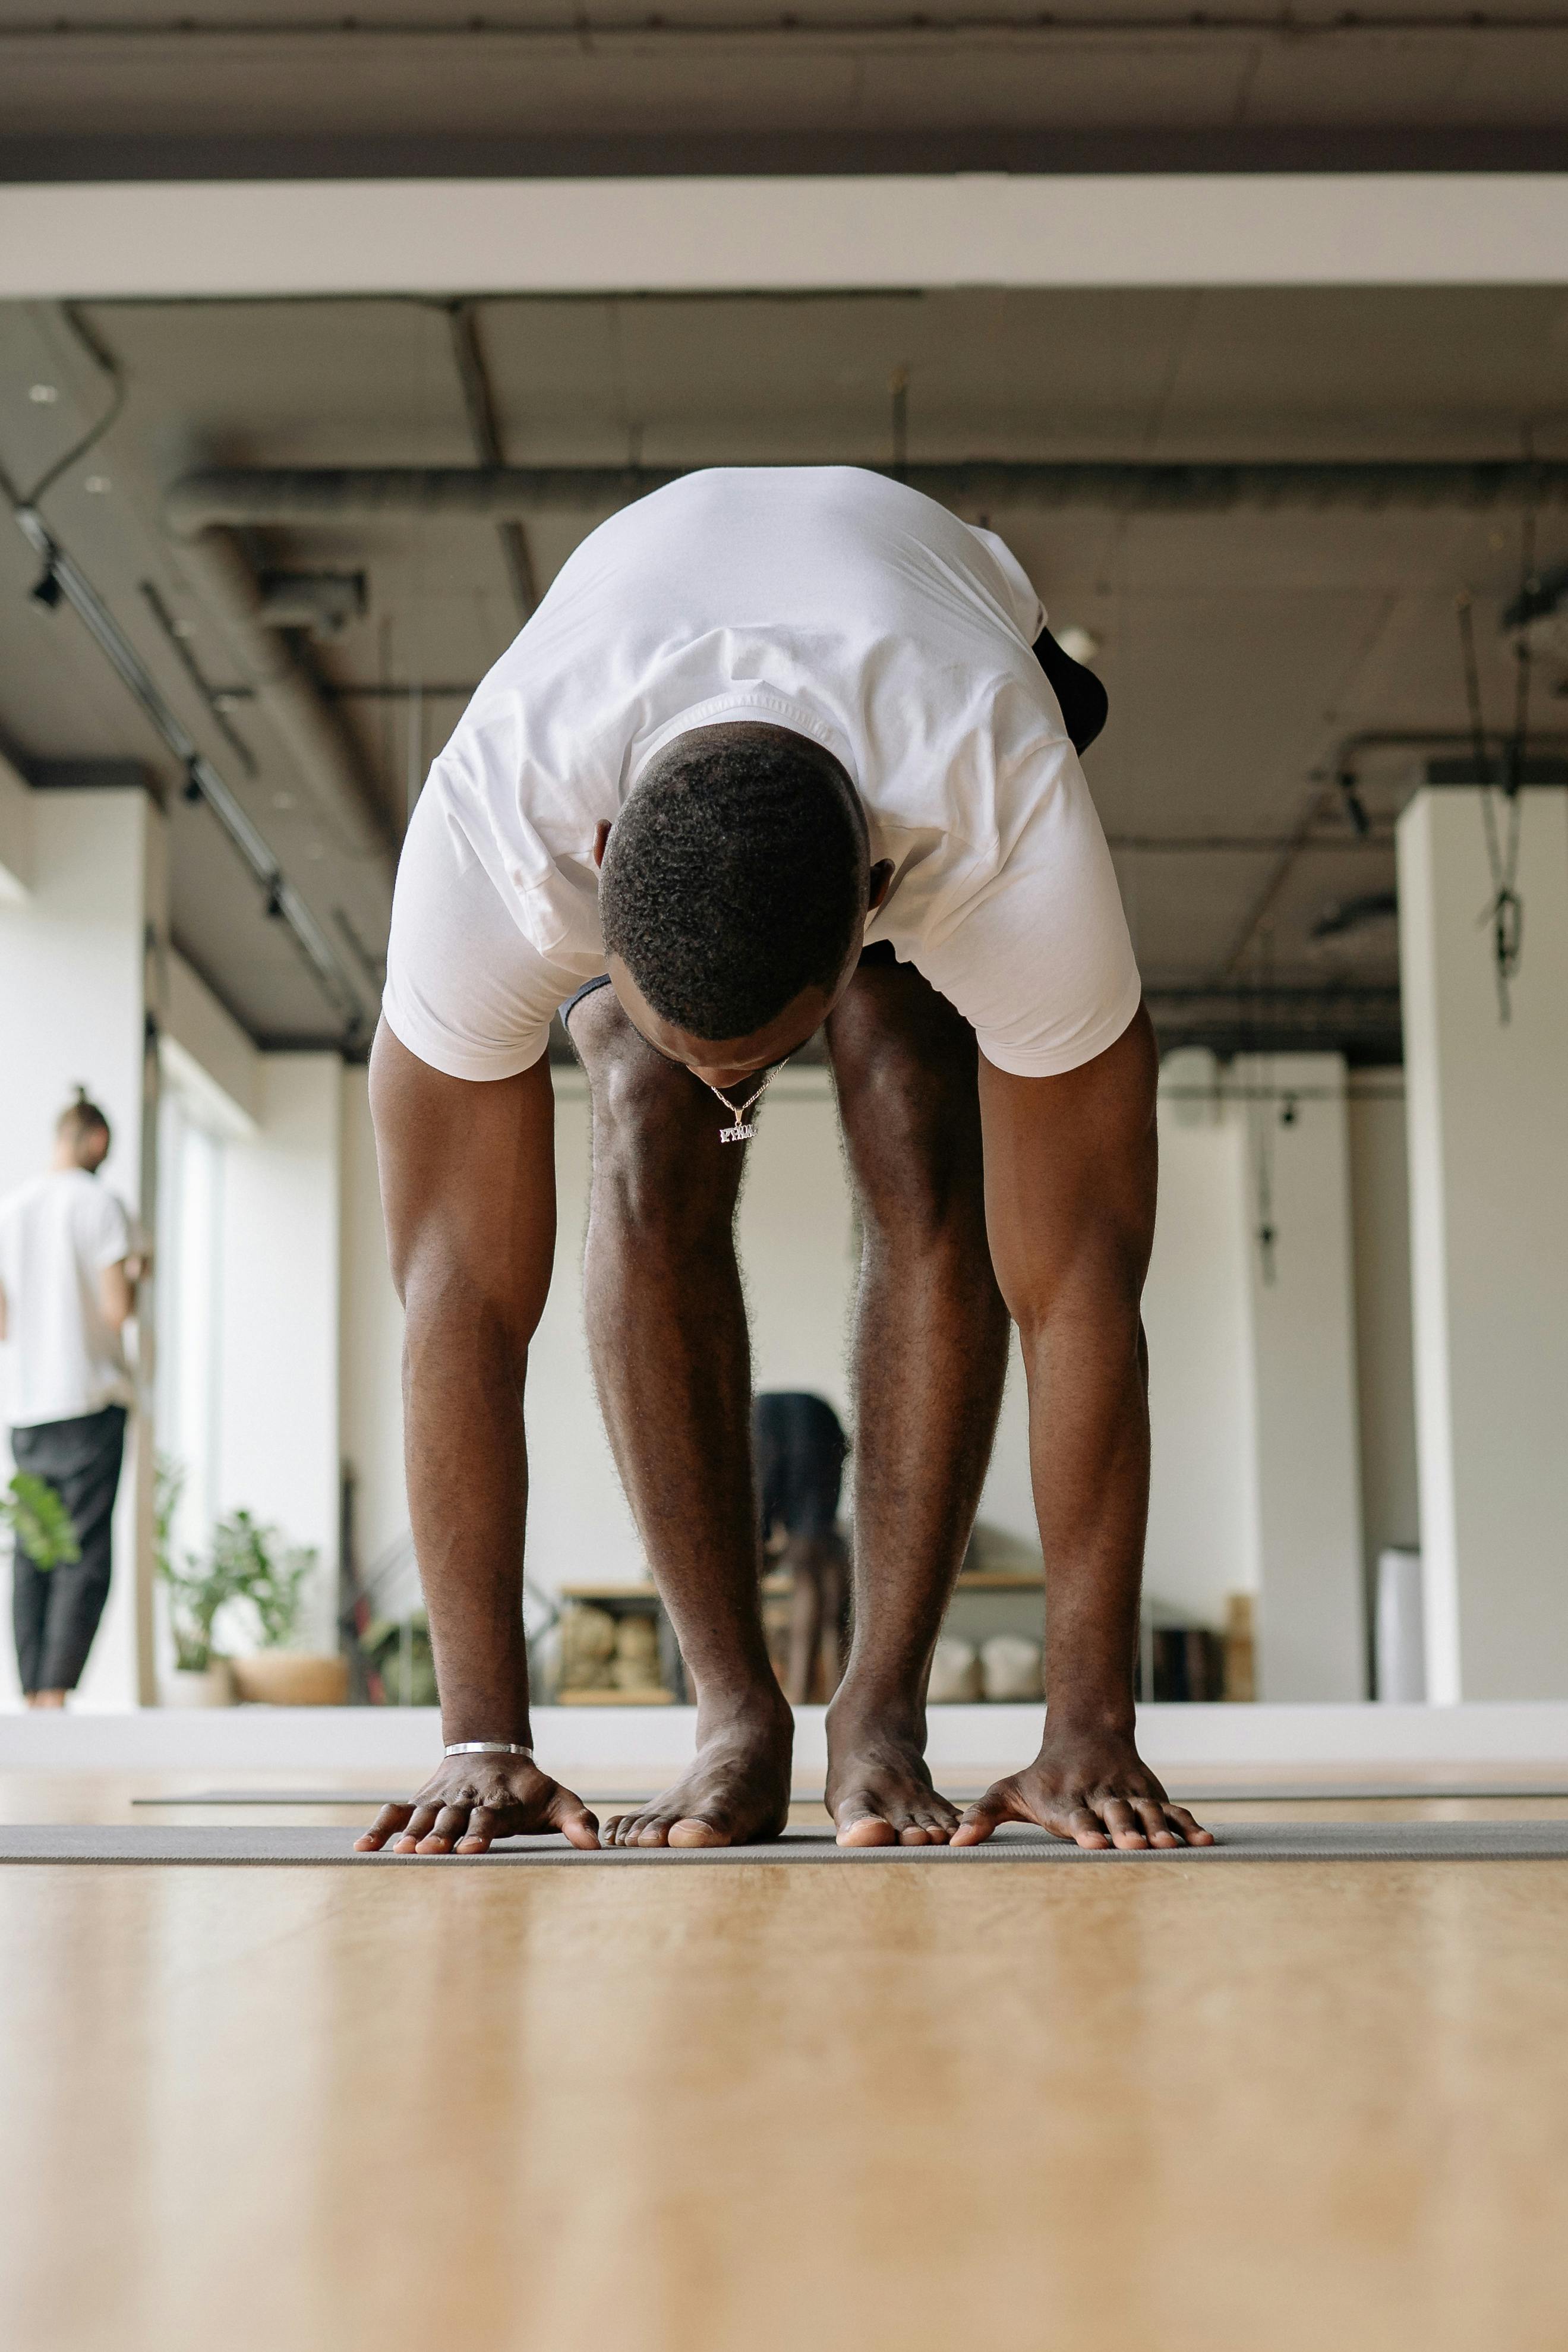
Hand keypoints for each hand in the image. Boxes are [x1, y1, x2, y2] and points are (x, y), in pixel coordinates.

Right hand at [355, 1752, 599, 1854]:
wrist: (493, 1752)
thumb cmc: (529, 1789)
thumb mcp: (558, 1799)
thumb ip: (576, 1821)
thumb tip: (596, 1845)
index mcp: (500, 1801)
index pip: (490, 1816)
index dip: (481, 1831)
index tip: (473, 1847)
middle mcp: (468, 1800)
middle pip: (453, 1817)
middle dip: (442, 1834)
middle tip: (428, 1852)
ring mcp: (442, 1801)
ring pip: (424, 1816)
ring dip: (411, 1833)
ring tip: (399, 1851)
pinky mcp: (422, 1802)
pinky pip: (397, 1813)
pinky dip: (381, 1827)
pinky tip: (363, 1847)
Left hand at [950, 1724, 1212, 1850]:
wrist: (1086, 1735)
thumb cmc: (1042, 1776)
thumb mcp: (1008, 1792)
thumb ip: (982, 1817)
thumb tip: (952, 1844)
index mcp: (1066, 1801)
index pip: (1076, 1816)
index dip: (1085, 1828)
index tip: (1092, 1840)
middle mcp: (1100, 1797)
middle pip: (1114, 1813)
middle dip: (1124, 1829)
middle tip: (1134, 1845)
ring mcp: (1129, 1796)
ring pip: (1146, 1812)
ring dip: (1159, 1829)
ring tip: (1170, 1846)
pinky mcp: (1151, 1797)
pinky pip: (1173, 1812)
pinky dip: (1189, 1825)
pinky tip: (1207, 1841)